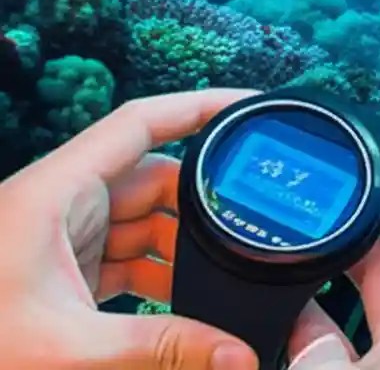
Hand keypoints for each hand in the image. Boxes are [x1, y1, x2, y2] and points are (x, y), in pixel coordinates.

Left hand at [0, 88, 261, 369]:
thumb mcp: (68, 349)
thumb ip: (161, 349)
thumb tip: (237, 355)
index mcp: (53, 192)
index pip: (140, 123)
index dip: (199, 106)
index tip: (250, 105)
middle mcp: (60, 204)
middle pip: (152, 176)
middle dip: (203, 203)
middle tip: (256, 225)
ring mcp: (62, 238)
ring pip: (144, 221)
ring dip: (183, 249)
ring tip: (228, 277)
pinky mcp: (63, 273)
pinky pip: (128, 258)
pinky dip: (161, 277)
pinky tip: (189, 305)